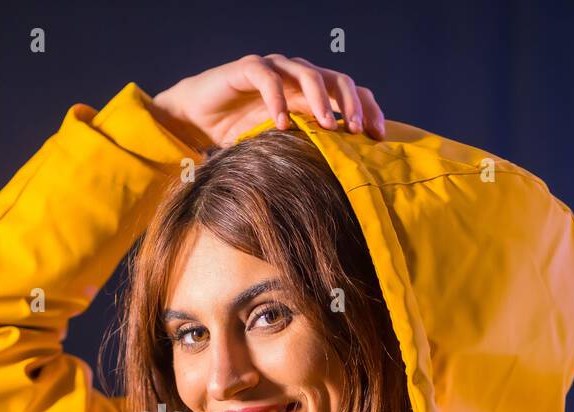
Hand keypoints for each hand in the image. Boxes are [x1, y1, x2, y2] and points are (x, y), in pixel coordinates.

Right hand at [150, 54, 386, 150]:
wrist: (196, 117)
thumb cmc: (239, 133)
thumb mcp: (279, 146)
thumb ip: (305, 149)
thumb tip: (339, 180)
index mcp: (311, 93)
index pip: (349, 93)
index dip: (367, 110)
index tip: (377, 136)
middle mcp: (298, 76)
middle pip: (337, 79)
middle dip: (350, 104)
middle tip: (355, 131)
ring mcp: (275, 68)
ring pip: (308, 73)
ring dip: (320, 100)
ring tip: (326, 126)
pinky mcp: (249, 68)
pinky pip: (268, 78)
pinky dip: (277, 100)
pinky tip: (281, 124)